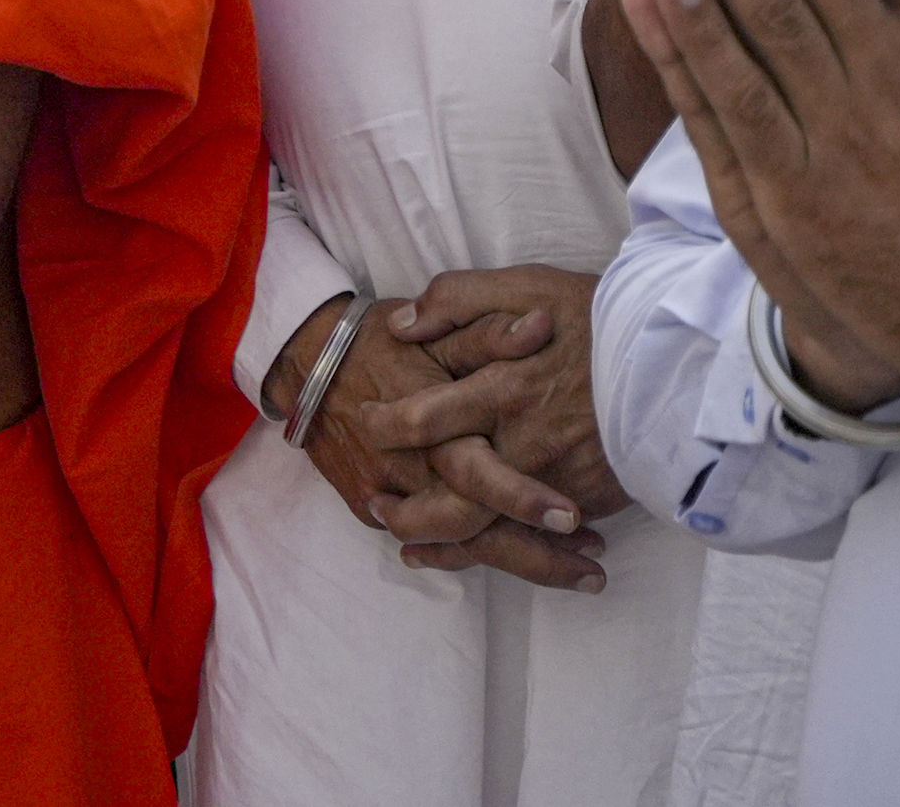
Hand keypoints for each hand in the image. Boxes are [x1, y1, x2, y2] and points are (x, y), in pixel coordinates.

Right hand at [262, 295, 603, 591]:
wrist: (304, 359)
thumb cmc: (382, 340)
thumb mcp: (438, 327)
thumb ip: (491, 330)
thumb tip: (544, 326)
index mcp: (433, 428)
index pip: (481, 476)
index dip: (527, 500)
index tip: (579, 518)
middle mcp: (412, 471)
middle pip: (477, 532)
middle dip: (538, 559)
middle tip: (595, 572)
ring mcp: (387, 495)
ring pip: (456, 547)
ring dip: (518, 563)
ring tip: (576, 572)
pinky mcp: (370, 506)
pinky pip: (424, 543)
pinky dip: (468, 556)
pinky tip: (514, 558)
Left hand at [374, 266, 631, 529]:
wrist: (692, 357)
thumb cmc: (603, 315)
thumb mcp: (528, 283)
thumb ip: (458, 298)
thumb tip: (400, 324)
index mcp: (503, 387)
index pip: (426, 419)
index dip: (388, 427)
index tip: (366, 424)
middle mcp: (526, 444)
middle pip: (453, 502)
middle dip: (409, 517)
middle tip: (379, 509)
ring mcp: (561, 481)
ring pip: (493, 534)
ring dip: (452, 547)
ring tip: (416, 549)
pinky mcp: (592, 501)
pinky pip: (540, 539)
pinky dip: (511, 553)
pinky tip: (485, 552)